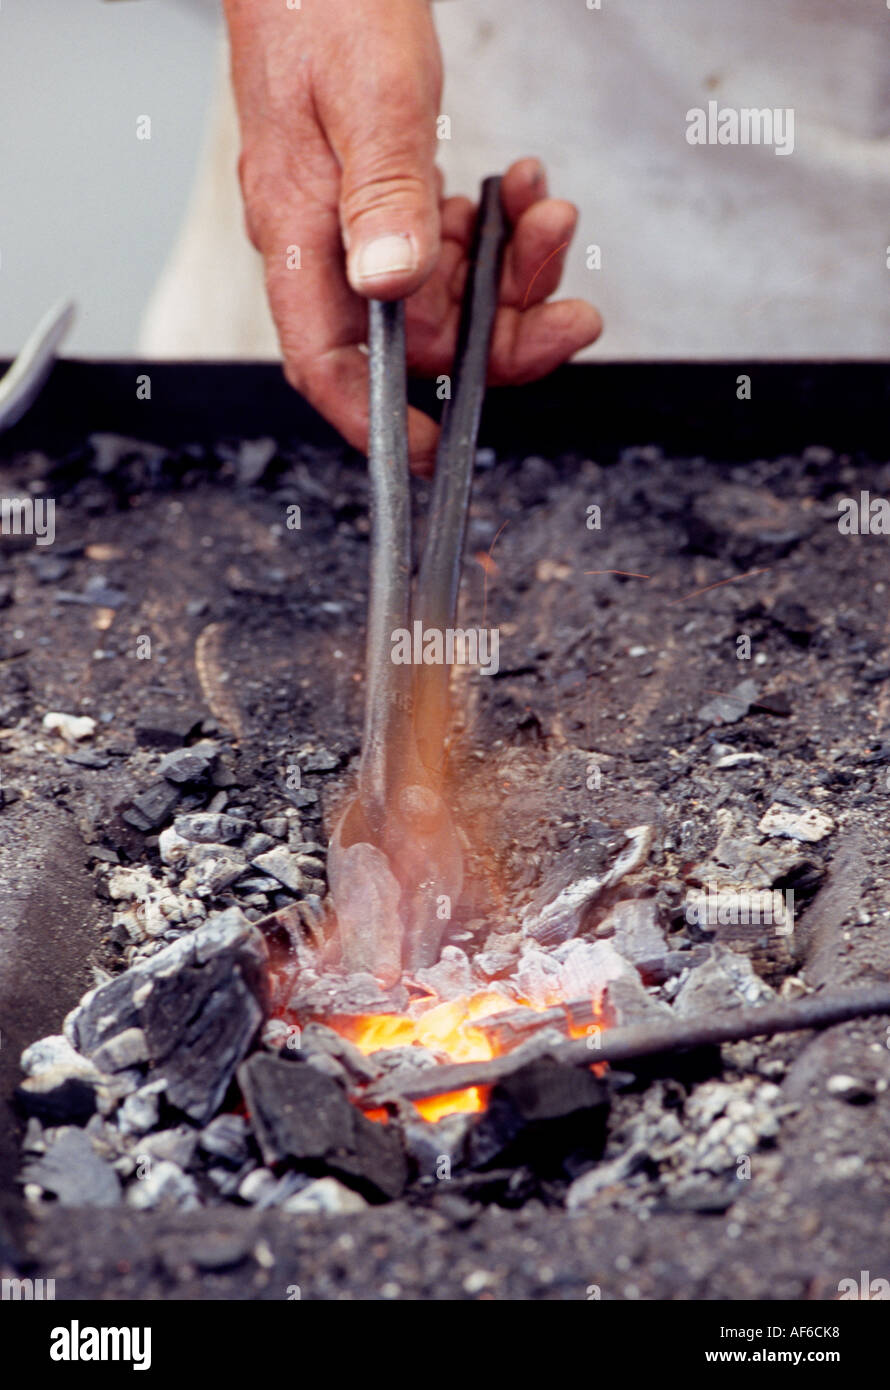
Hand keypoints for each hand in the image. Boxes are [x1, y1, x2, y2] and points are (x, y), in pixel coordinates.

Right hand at [223, 0, 601, 472]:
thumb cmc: (320, 1)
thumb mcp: (367, 95)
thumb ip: (382, 192)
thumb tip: (392, 287)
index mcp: (297, 231)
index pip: (327, 363)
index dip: (378, 422)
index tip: (436, 453)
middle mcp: (324, 241)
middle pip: (412, 337)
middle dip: (499, 331)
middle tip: (571, 316)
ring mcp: (355, 220)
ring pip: (442, 292)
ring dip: (510, 269)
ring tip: (551, 216)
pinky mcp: (384, 194)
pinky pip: (446, 242)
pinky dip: (494, 228)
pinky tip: (522, 190)